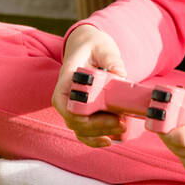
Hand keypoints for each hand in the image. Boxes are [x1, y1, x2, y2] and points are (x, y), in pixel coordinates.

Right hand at [51, 24, 134, 147]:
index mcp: (66, 78)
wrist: (89, 45)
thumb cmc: (94, 44)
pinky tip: (110, 140)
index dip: (80, 114)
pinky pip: (84, 131)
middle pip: (73, 120)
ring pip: (79, 129)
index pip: (63, 103)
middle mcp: (66, 95)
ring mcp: (74, 105)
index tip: (104, 113)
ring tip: (121, 128)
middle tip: (120, 123)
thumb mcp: (103, 46)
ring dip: (99, 134)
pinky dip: (95, 139)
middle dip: (97, 127)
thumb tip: (121, 75)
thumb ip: (111, 59)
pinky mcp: (84, 111)